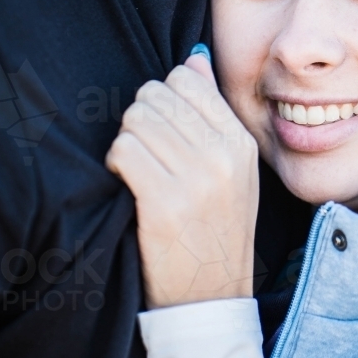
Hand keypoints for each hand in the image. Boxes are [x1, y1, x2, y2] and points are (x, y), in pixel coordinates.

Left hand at [106, 54, 258, 308]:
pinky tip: (129, 184)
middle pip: (155, 96)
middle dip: (141, 120)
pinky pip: (124, 151)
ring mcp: (196, 180)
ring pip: (136, 120)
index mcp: (241, 144)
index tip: (164, 131)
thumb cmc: (216, 231)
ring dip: (126, 142)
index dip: (162, 100)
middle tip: (147, 154)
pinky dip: (117, 164)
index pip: (186, 80)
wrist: (212, 298)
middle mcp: (223, 157)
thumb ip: (214, 113)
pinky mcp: (165, 204)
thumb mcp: (233, 172)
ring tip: (138, 170)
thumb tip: (193, 59)